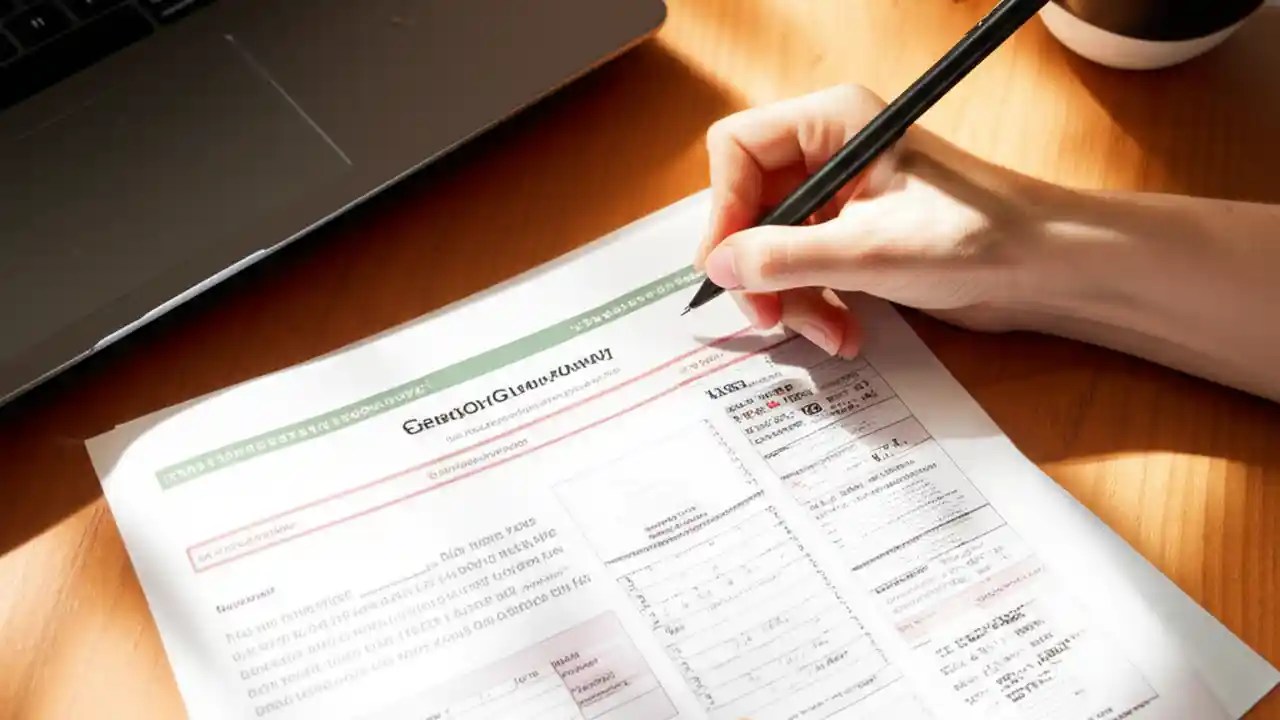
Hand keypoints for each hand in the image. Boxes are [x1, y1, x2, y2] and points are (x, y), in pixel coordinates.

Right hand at [694, 84, 1058, 355]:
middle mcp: (829, 152)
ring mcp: (840, 196)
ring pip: (773, 248)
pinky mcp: (853, 235)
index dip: (724, 210)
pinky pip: (804, 270)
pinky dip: (815, 304)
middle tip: (769, 316)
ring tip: (828, 332)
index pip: (737, 150)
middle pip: (750, 207)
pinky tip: (844, 330)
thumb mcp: (866, 251)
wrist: (1045, 269)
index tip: (729, 267)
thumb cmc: (978, 236)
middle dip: (759, 270)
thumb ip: (783, 258)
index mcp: (831, 123)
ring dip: (791, 299)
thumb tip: (718, 266)